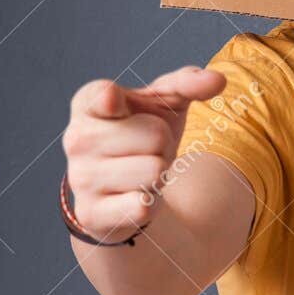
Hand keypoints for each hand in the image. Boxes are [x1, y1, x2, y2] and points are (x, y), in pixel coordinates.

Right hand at [63, 67, 224, 244]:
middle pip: (155, 136)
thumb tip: (218, 80)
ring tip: (142, 172)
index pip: (106, 95)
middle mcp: (76, 139)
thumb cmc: (143, 134)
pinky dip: (150, 203)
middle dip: (163, 145)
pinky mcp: (91, 214)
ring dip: (159, 175)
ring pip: (154, 171)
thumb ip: (189, 83)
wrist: (122, 188)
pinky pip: (144, 205)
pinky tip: (134, 197)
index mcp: (88, 104)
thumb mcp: (165, 102)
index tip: (114, 105)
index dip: (119, 101)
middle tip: (146, 151)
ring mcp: (80, 178)